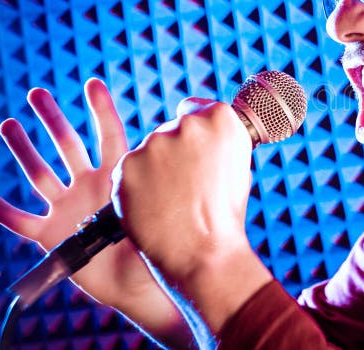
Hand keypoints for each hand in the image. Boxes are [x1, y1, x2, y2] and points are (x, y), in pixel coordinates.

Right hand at [0, 80, 190, 344]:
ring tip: (9, 126)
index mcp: (119, 174)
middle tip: (38, 93)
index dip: (100, 109)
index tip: (94, 83)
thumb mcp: (172, 201)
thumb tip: (213, 135)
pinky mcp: (50, 235)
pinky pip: (18, 219)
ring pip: (39, 172)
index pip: (108, 133)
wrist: (149, 282)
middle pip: (67, 145)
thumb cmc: (165, 243)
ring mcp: (67, 208)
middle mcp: (89, 185)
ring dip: (23, 150)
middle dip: (52, 118)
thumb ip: (184, 172)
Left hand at [113, 98, 271, 338]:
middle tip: (187, 184)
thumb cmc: (224, 214)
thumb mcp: (237, 166)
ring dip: (156, 169)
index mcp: (220, 120)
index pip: (196, 109)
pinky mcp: (126, 166)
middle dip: (176, 152)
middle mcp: (186, 125)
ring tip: (172, 200)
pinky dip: (137, 185)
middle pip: (172, 129)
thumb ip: (216, 140)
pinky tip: (154, 205)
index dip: (197, 132)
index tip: (199, 150)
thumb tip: (200, 131)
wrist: (203, 254)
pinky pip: (129, 170)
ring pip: (150, 151)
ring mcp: (154, 144)